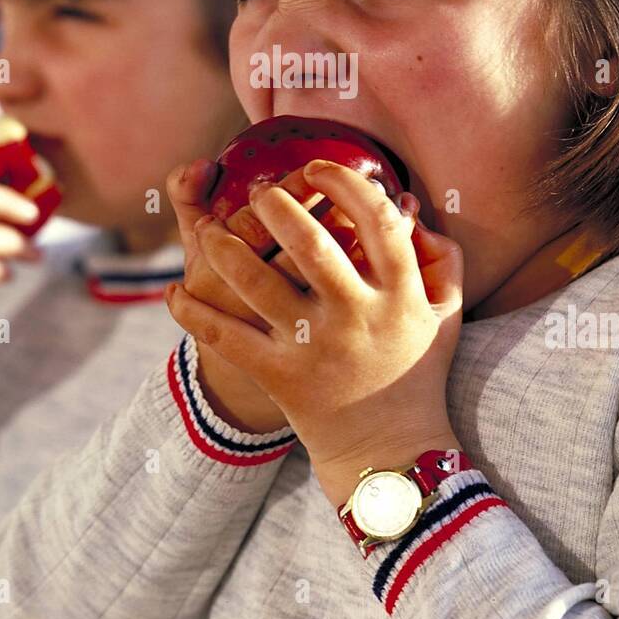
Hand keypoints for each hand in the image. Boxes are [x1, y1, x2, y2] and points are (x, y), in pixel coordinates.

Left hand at [165, 160, 464, 505]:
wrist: (391, 452)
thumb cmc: (416, 373)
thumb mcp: (446, 316)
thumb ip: (442, 260)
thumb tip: (412, 209)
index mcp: (400, 294)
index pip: (376, 221)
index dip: (347, 184)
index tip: (320, 166)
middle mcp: (357, 315)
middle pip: (312, 244)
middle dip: (278, 205)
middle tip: (259, 188)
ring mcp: (315, 346)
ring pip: (258, 283)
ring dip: (225, 248)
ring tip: (208, 228)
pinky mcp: (280, 376)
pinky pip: (226, 337)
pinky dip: (192, 313)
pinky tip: (172, 291)